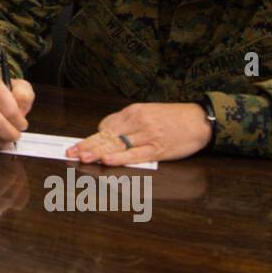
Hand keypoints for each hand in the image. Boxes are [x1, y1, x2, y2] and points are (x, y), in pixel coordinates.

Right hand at [0, 78, 35, 148]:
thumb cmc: (6, 94)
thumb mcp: (20, 88)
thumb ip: (24, 96)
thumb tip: (21, 110)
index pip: (9, 110)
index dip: (19, 122)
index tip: (23, 125)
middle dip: (10, 134)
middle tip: (16, 136)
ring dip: (2, 142)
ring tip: (9, 139)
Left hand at [66, 103, 212, 165]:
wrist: (200, 120)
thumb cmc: (174, 118)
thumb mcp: (149, 112)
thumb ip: (129, 122)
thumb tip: (109, 130)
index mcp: (134, 112)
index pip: (107, 125)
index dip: (92, 137)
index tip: (79, 145)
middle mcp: (138, 123)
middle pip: (108, 135)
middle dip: (88, 144)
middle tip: (71, 152)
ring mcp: (147, 136)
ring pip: (118, 145)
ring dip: (98, 152)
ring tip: (82, 157)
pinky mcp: (157, 149)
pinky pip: (135, 155)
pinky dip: (120, 157)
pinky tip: (107, 160)